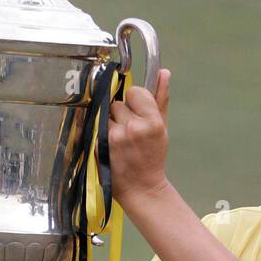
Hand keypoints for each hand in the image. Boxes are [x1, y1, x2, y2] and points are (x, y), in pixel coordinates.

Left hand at [107, 68, 170, 208]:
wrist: (142, 188)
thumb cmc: (152, 157)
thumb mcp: (162, 128)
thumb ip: (160, 98)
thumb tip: (163, 72)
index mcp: (152, 122)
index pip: (135, 91)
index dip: (135, 101)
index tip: (138, 114)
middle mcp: (133, 127)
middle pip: (117, 102)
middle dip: (122, 114)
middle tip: (129, 132)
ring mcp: (115, 137)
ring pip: (105, 114)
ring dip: (110, 123)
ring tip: (120, 140)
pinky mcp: (100, 145)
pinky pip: (96, 127)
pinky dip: (102, 133)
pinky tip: (111, 146)